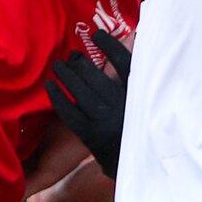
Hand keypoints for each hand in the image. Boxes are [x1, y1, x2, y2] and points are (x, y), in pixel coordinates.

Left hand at [42, 28, 132, 176]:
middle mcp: (125, 108)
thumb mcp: (151, 102)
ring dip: (67, 75)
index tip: (98, 35)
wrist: (141, 166)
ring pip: (81, 92)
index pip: (126, 65)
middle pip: (97, 78)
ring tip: (59, 65)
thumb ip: (140, 74)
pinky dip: (58, 97)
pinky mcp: (92, 136)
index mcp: (141, 97)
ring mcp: (106, 123)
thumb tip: (135, 37)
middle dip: (82, 63)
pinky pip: (70, 113)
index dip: (110, 47)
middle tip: (73, 55)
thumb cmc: (143, 127)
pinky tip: (50, 85)